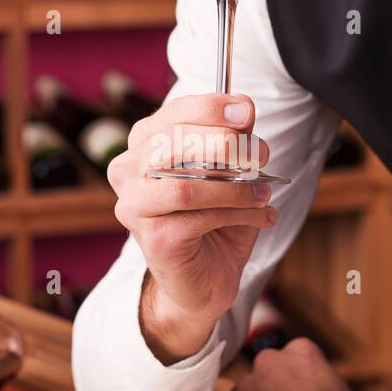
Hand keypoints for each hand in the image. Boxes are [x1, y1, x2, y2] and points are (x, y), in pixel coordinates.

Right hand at [107, 94, 278, 361]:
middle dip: (225, 145)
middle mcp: (128, 172)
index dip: (211, 108)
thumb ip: (234, 141)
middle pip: (172, 145)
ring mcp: (134, 207)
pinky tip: (261, 216)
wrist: (204, 282)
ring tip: (264, 194)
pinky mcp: (152, 239)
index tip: (247, 112)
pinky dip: (238, 214)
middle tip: (261, 155)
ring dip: (235, 188)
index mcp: (145, 145)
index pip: (173, 114)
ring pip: (185, 186)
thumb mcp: (232, 174)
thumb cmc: (216, 222)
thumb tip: (245, 111)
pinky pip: (199, 218)